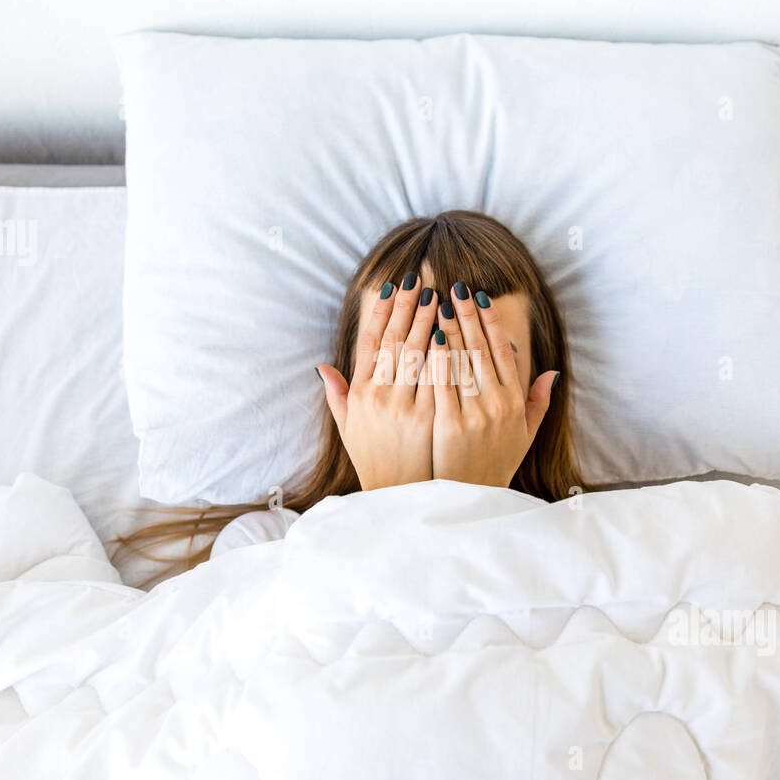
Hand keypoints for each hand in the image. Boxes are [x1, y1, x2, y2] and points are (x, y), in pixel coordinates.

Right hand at [317, 273, 437, 489]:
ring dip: (429, 321)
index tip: (392, 288)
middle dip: (409, 307)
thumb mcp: (348, 429)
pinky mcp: (427, 419)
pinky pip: (439, 378)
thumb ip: (337, 396)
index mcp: (360, 394)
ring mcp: (403, 407)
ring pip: (418, 353)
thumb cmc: (376, 462)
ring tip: (440, 296)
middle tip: (421, 280)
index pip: (370, 342)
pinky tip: (456, 331)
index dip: (381, 312)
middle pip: (395, 341)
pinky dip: (447, 352)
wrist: (397, 499)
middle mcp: (378, 397)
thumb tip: (323, 367)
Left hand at [430, 282, 557, 487]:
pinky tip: (429, 335)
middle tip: (457, 287)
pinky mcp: (450, 425)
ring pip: (461, 360)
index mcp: (515, 403)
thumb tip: (551, 372)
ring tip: (439, 302)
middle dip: (468, 315)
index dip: (491, 323)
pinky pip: (442, 383)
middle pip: (481, 349)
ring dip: (450, 327)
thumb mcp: (525, 436)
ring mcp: (474, 414)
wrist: (472, 502)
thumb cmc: (495, 467)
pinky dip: (437, 357)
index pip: (502, 352)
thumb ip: (539, 403)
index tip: (481, 299)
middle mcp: (498, 405)